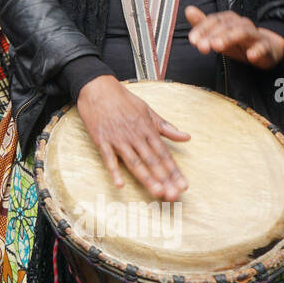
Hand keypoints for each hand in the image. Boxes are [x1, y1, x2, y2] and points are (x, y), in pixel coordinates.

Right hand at [76, 75, 189, 200]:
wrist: (97, 87)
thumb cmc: (122, 99)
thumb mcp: (147, 110)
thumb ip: (166, 127)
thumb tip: (186, 137)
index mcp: (147, 129)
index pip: (164, 154)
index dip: (174, 171)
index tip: (183, 185)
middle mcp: (135, 135)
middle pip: (152, 161)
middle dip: (164, 179)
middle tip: (174, 194)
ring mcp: (118, 139)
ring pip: (134, 162)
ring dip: (146, 178)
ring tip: (156, 191)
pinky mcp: (102, 140)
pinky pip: (108, 158)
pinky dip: (114, 171)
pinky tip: (120, 183)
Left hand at [186, 5, 283, 68]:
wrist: (268, 48)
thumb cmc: (239, 42)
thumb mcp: (219, 35)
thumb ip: (203, 25)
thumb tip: (189, 9)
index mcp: (229, 20)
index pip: (214, 20)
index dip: (202, 29)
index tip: (193, 40)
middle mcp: (241, 24)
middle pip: (226, 26)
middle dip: (212, 36)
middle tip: (202, 47)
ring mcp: (255, 35)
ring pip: (243, 33)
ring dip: (229, 38)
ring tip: (217, 46)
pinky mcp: (266, 47)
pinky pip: (263, 47)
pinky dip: (257, 51)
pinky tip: (251, 56)